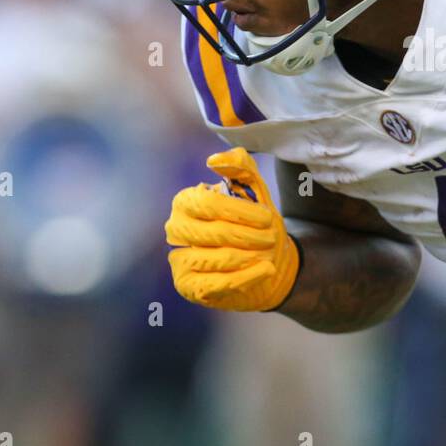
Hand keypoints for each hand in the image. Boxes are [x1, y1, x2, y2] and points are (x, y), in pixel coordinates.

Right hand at [165, 147, 299, 311]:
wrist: (265, 261)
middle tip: (270, 238)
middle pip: (212, 233)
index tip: (267, 217)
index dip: (241, 212)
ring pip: (215, 260)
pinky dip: (246, 277)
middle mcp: (175, 230)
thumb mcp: (254, 191)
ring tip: (267, 253)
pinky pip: (218, 284)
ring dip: (249, 257)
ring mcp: (179, 260)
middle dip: (247, 236)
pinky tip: (266, 270)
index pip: (207, 204)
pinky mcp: (189, 287)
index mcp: (186, 202)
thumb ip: (240, 167)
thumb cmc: (255, 224)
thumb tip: (215, 159)